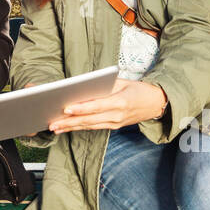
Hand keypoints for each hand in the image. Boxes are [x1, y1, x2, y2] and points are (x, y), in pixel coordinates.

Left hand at [48, 77, 167, 132]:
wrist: (155, 103)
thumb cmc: (138, 89)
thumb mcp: (123, 82)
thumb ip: (105, 85)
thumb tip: (83, 87)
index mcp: (120, 102)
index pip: (97, 106)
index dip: (81, 108)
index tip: (66, 108)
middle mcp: (117, 115)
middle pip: (89, 120)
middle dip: (70, 122)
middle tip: (53, 123)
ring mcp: (115, 123)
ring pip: (89, 126)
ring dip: (71, 127)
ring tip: (56, 128)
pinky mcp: (113, 127)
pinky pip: (94, 127)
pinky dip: (80, 127)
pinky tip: (68, 128)